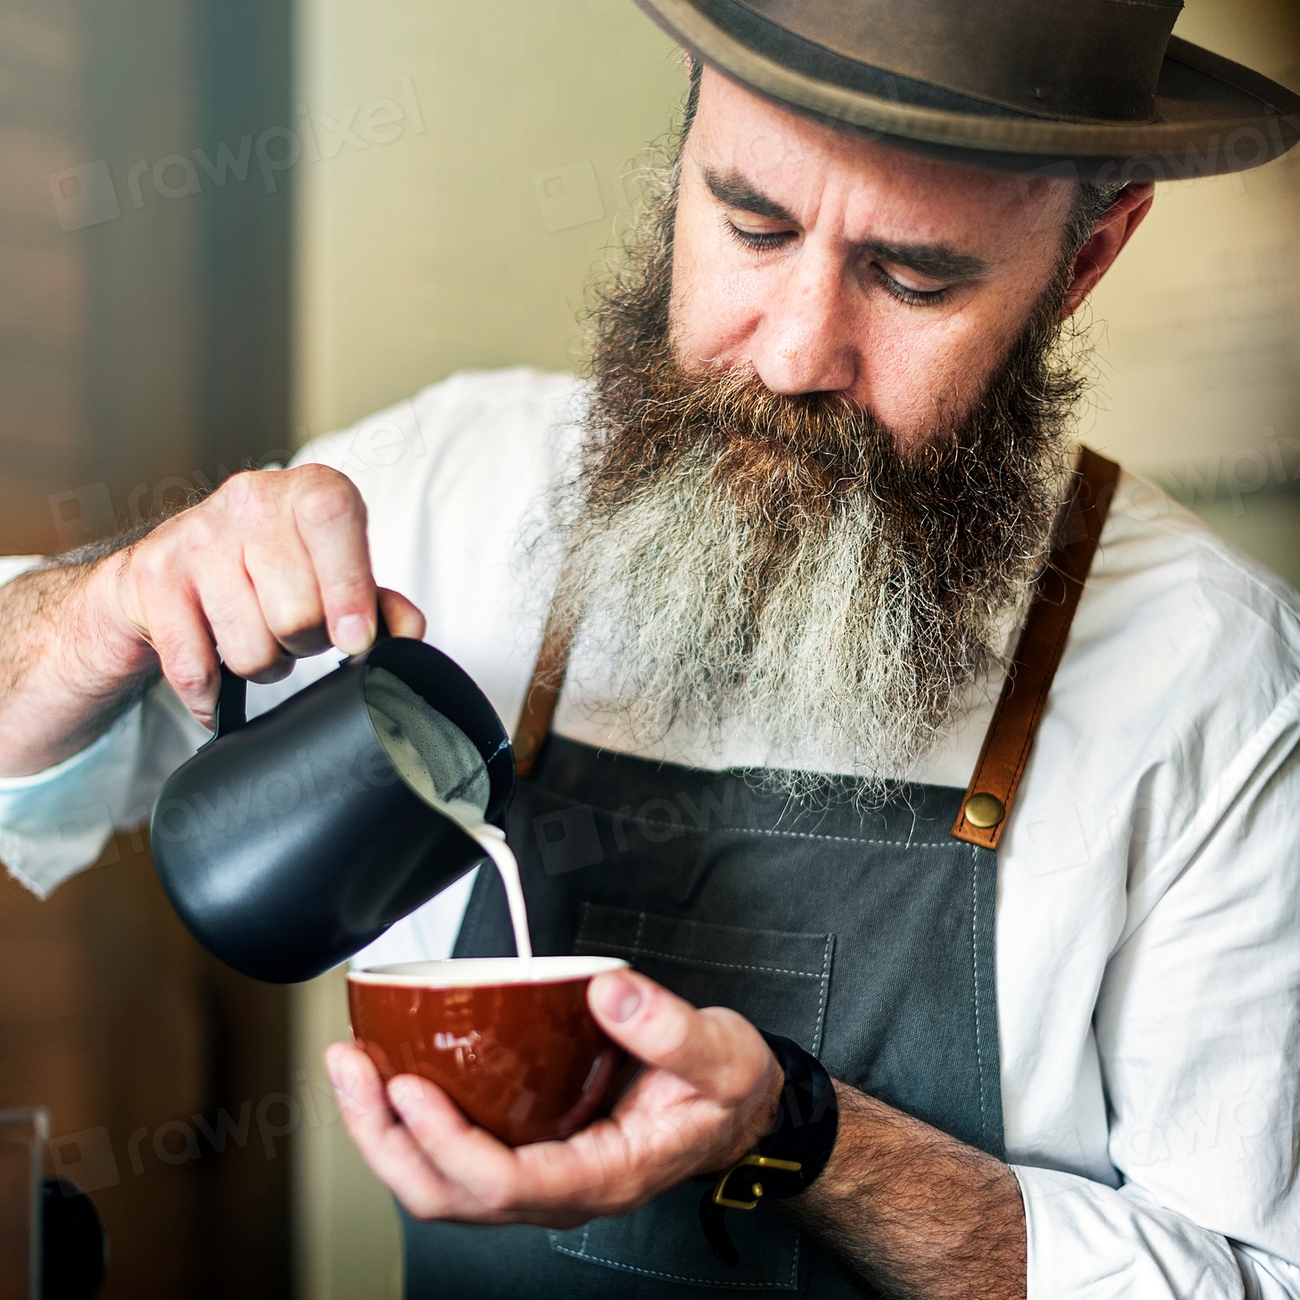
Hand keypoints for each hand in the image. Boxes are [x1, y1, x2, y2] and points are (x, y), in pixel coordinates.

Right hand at [102, 465, 423, 726]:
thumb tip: (407, 632)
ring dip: (262, 665)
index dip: (348, 588)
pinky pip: (193, 668)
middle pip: (295, 611)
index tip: (355, 639)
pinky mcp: (152, 577)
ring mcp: (196, 535)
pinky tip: (216, 682)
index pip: (333, 520)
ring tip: (259, 640)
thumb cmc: (270, 569)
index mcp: (310, 490)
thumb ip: (380, 603)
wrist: (168, 569)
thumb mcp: (333, 574)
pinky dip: (209, 695)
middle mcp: (251, 500)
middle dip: (305, 643)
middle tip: (297, 633)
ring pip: (249, 648)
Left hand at [325, 969, 782, 1226]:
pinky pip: (453, 1154)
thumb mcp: (722, 1054)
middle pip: (451, 1195)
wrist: (738, 1110)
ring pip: (441, 1183)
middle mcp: (561, 1189)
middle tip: (352, 1071)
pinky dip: (409, 1121)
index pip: (507, 1184)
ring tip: (352, 1070)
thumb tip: (607, 991)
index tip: (411, 1088)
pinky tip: (389, 1076)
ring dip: (384, 1131)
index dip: (448, 1144)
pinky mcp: (529, 1147)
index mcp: (604, 1175)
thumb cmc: (725, 1092)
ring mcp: (540, 1175)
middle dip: (386, 1139)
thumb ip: (671, 1027)